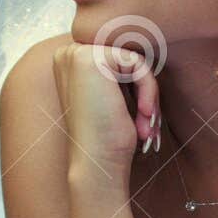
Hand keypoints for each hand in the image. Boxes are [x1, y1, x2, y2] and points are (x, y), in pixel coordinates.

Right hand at [52, 40, 159, 185]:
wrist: (97, 163)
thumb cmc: (108, 139)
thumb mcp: (114, 96)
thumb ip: (120, 73)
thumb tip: (143, 58)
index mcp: (71, 62)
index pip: (120, 60)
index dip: (137, 88)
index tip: (144, 120)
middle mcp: (69, 54)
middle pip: (126, 59)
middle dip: (145, 92)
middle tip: (149, 125)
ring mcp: (77, 54)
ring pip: (134, 62)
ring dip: (149, 95)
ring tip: (147, 126)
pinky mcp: (92, 59)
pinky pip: (138, 64)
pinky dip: (148, 91)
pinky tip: (145, 116)